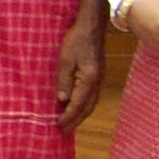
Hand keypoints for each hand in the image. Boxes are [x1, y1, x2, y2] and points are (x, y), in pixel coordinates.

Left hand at [55, 1, 105, 129]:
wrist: (92, 27)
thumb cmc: (76, 40)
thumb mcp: (64, 59)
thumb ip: (64, 80)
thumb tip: (62, 100)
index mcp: (89, 80)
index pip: (77, 104)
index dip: (68, 116)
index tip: (58, 126)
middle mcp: (97, 83)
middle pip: (87, 108)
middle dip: (75, 121)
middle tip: (62, 131)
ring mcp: (100, 79)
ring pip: (91, 103)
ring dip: (80, 115)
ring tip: (68, 123)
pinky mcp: (98, 75)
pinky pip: (92, 96)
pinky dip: (84, 106)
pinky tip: (76, 107)